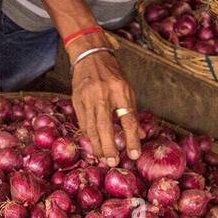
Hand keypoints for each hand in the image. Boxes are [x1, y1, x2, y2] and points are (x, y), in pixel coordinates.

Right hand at [70, 42, 140, 164]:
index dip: (132, 139)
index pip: (128, 119)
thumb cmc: (113, 73)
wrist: (90, 54)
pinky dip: (88, 135)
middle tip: (113, 162)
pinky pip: (83, 122)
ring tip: (103, 158)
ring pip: (91, 127)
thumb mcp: (128, 88)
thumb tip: (141, 135)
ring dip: (97, 145)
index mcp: (120, 89)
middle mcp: (103, 93)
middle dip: (109, 147)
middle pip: (105, 126)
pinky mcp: (76, 99)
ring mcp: (87, 97)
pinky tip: (93, 145)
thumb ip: (132, 112)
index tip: (134, 155)